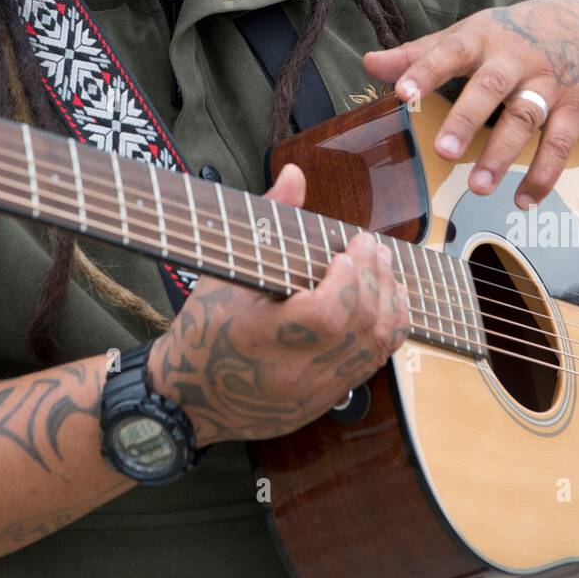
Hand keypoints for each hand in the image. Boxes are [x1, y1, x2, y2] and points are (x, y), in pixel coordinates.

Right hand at [147, 163, 411, 445]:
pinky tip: (389, 303)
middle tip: (372, 247)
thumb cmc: (202, 328)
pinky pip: (371, 366)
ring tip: (384, 268)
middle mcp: (290, 373)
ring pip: (373, 348)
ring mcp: (311, 393)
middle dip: (373, 279)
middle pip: (357, 327)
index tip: (347, 250)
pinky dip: (387, 330)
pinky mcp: (324, 402)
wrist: (189, 399)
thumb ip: (265, 220)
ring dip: (388, 302)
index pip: (324, 315)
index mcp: (258, 340)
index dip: (347, 280)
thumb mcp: (223, 272)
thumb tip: (294, 174)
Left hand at [363, 0, 578, 208]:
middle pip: (491, 87)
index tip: (401, 92)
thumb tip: (368, 62)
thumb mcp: (469, 34)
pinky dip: (544, 173)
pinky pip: (560, 144)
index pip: (451, 51)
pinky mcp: (576, 108)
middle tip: (442, 151)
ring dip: (502, 154)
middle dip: (466, 119)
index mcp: (483, 38)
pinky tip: (524, 199)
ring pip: (525, 118)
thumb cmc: (514, 33)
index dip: (426, 70)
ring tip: (478, 187)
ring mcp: (548, 84)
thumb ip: (419, 53)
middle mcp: (516, 59)